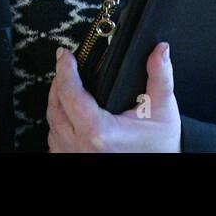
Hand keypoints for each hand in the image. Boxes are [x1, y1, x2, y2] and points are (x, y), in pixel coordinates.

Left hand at [46, 42, 181, 151]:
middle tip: (67, 66)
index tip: (65, 55)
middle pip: (56, 106)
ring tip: (68, 86)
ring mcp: (72, 156)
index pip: (70, 94)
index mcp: (101, 132)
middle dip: (59, 82)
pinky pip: (54, 139)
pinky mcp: (70, 162)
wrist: (160, 165)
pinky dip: (58, 123)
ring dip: (57, 102)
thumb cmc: (159, 146)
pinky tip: (69, 113)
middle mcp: (81, 146)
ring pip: (52, 123)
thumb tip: (160, 50)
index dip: (65, 70)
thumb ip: (160, 76)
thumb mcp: (162, 109)